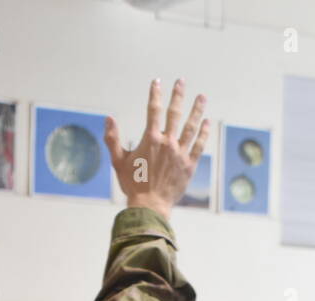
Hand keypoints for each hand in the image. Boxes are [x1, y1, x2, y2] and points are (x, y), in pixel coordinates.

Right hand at [105, 79, 208, 219]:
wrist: (150, 205)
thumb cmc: (132, 184)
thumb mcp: (118, 161)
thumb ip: (113, 139)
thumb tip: (108, 118)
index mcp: (151, 139)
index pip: (153, 110)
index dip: (155, 94)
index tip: (157, 82)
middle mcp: (167, 143)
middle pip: (175, 113)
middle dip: (178, 95)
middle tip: (182, 81)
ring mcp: (180, 153)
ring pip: (191, 126)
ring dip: (197, 110)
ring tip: (202, 97)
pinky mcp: (189, 165)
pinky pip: (198, 145)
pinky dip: (203, 133)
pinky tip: (206, 123)